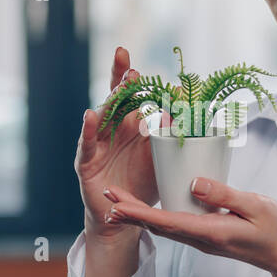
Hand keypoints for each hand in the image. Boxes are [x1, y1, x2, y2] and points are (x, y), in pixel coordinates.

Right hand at [76, 46, 167, 240]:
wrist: (125, 217)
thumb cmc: (144, 184)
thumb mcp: (162, 158)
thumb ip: (172, 136)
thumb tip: (190, 111)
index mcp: (131, 125)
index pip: (135, 97)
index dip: (139, 81)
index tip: (148, 62)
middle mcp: (112, 130)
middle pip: (116, 100)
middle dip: (121, 79)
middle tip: (127, 59)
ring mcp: (97, 145)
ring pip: (102, 117)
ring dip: (110, 99)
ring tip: (120, 83)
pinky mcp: (86, 163)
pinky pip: (86, 144)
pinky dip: (87, 130)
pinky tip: (89, 115)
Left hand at [101, 177, 276, 276]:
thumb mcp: (256, 205)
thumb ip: (224, 194)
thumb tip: (193, 182)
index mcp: (211, 232)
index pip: (167, 221)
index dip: (139, 212)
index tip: (117, 204)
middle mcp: (201, 239)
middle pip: (158, 226)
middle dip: (130, 213)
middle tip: (106, 197)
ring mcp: (203, 240)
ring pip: (164, 228)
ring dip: (139, 216)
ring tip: (117, 203)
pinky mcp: (207, 236)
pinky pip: (175, 226)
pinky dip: (156, 217)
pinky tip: (148, 209)